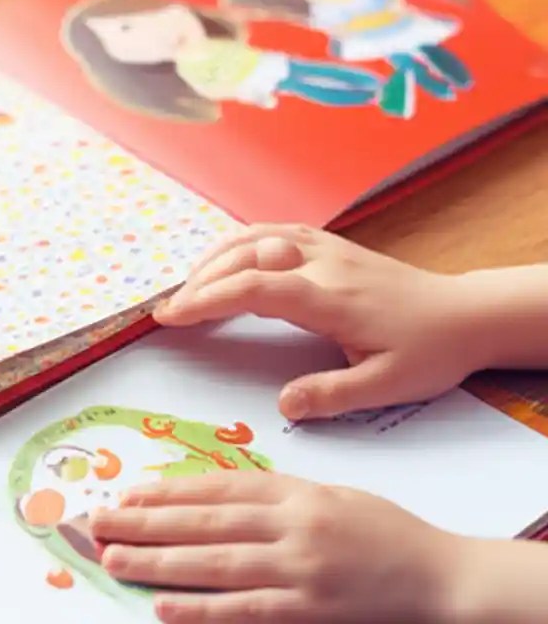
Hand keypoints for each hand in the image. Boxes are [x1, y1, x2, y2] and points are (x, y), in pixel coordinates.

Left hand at [90, 471, 461, 623]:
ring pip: (214, 564)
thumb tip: (211, 495)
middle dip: (146, 522)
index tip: (127, 493)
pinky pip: (244, 610)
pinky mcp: (309, 609)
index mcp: (296, 492)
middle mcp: (292, 526)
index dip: (168, 491)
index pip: (217, 489)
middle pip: (204, 523)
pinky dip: (201, 609)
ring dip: (158, 562)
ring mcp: (299, 570)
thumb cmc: (383, 533)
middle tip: (99, 522)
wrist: (440, 577)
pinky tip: (164, 606)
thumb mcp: (329, 495)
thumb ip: (275, 495)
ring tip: (115, 559)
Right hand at [154, 225, 476, 419]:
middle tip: (168, 311)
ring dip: (213, 259)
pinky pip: (272, 230)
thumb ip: (333, 395)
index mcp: (331, 299)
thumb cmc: (428, 351)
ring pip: (254, 236)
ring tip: (187, 288)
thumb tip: (282, 405)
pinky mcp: (330, 244)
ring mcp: (325, 248)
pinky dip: (238, 242)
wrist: (465, 314)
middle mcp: (322, 264)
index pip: (255, 288)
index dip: (207, 299)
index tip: (171, 316)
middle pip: (245, 257)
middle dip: (198, 281)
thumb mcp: (388, 386)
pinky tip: (223, 261)